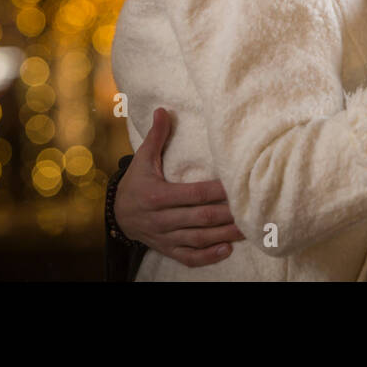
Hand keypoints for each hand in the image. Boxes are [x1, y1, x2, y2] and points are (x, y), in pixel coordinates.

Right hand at [114, 107, 244, 266]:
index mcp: (157, 195)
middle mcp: (161, 219)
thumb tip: (162, 109)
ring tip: (247, 231)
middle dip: (226, 216)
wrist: (116, 214)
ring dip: (223, 236)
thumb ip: (157, 137)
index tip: (237, 186)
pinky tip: (226, 250)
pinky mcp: (166, 249)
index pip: (192, 193)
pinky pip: (188, 256)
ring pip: (197, 239)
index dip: (215, 191)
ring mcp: (164, 236)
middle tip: (251, 211)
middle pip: (199, 218)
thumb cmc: (135, 183)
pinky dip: (207, 256)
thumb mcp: (143, 159)